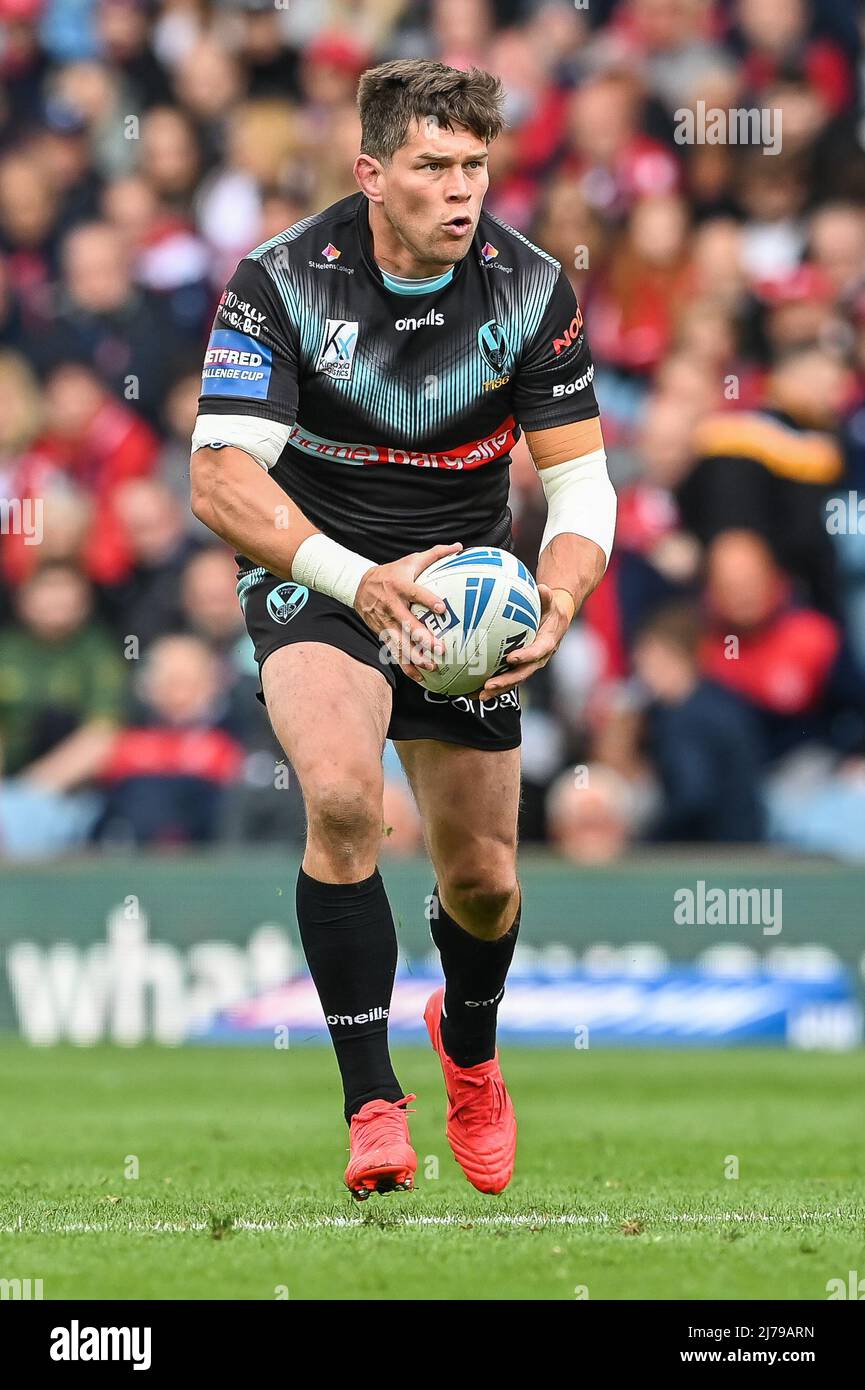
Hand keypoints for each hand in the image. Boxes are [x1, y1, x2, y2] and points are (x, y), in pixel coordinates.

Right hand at [355, 542, 462, 682]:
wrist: (358, 585)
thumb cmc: (392, 572)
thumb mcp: (410, 560)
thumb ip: (435, 554)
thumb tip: (459, 547)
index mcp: (400, 586)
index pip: (416, 593)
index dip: (428, 600)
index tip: (443, 608)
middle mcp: (392, 605)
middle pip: (407, 624)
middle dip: (422, 638)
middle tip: (440, 648)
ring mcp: (385, 621)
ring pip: (400, 642)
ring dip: (415, 656)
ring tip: (431, 666)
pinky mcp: (381, 633)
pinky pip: (394, 651)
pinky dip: (405, 665)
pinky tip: (418, 677)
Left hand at [474, 584, 574, 700]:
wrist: (555, 621)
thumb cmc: (550, 609)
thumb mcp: (551, 601)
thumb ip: (546, 597)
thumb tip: (542, 588)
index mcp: (547, 643)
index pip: (538, 652)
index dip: (526, 657)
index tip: (511, 658)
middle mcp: (538, 659)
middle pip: (522, 674)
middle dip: (506, 681)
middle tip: (488, 685)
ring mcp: (528, 665)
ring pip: (513, 681)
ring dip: (496, 690)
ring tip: (478, 696)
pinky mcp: (519, 668)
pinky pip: (506, 678)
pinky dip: (491, 686)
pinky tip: (472, 691)